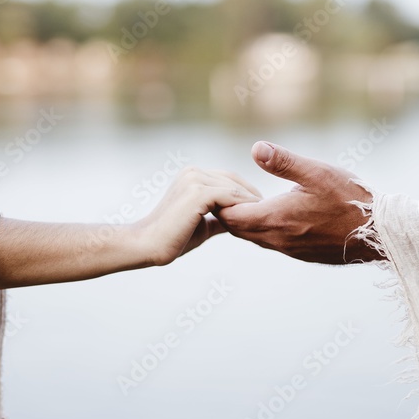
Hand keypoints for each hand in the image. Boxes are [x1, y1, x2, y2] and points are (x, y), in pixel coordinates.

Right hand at [0, 167, 260, 289]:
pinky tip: (253, 218)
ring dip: (251, 201)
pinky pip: (229, 196)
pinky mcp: (197, 193)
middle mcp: (193, 173)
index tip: (263, 207)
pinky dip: (242, 206)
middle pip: (234, 179)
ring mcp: (194, 180)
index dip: (246, 192)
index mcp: (192, 176)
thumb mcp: (202, 225)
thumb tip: (239, 221)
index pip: (228, 178)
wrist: (147, 245)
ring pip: (234, 187)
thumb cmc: (172, 238)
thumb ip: (219, 217)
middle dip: (253, 194)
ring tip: (267, 215)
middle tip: (271, 209)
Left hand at [216, 141, 380, 263]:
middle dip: (229, 211)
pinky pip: (271, 242)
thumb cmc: (351, 200)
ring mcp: (289, 250)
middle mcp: (278, 240)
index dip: (221, 202)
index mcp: (275, 219)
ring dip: (246, 221)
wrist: (379, 234)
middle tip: (229, 190)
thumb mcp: (317, 173)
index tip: (222, 184)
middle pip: (237, 229)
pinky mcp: (301, 254)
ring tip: (249, 199)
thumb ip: (283, 162)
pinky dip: (263, 228)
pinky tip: (274, 213)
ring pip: (254, 237)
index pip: (230, 217)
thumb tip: (255, 148)